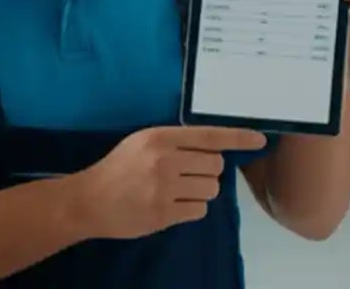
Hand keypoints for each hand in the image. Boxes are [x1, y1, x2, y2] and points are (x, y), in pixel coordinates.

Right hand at [67, 126, 266, 239]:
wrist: (89, 200)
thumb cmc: (118, 168)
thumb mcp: (142, 142)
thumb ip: (175, 142)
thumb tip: (214, 148)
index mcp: (160, 137)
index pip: (209, 135)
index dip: (238, 137)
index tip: (259, 139)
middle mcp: (165, 160)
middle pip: (215, 165)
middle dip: (208, 172)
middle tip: (189, 175)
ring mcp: (165, 189)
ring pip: (210, 189)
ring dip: (201, 191)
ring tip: (177, 191)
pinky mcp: (164, 214)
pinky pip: (199, 210)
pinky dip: (192, 209)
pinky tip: (173, 205)